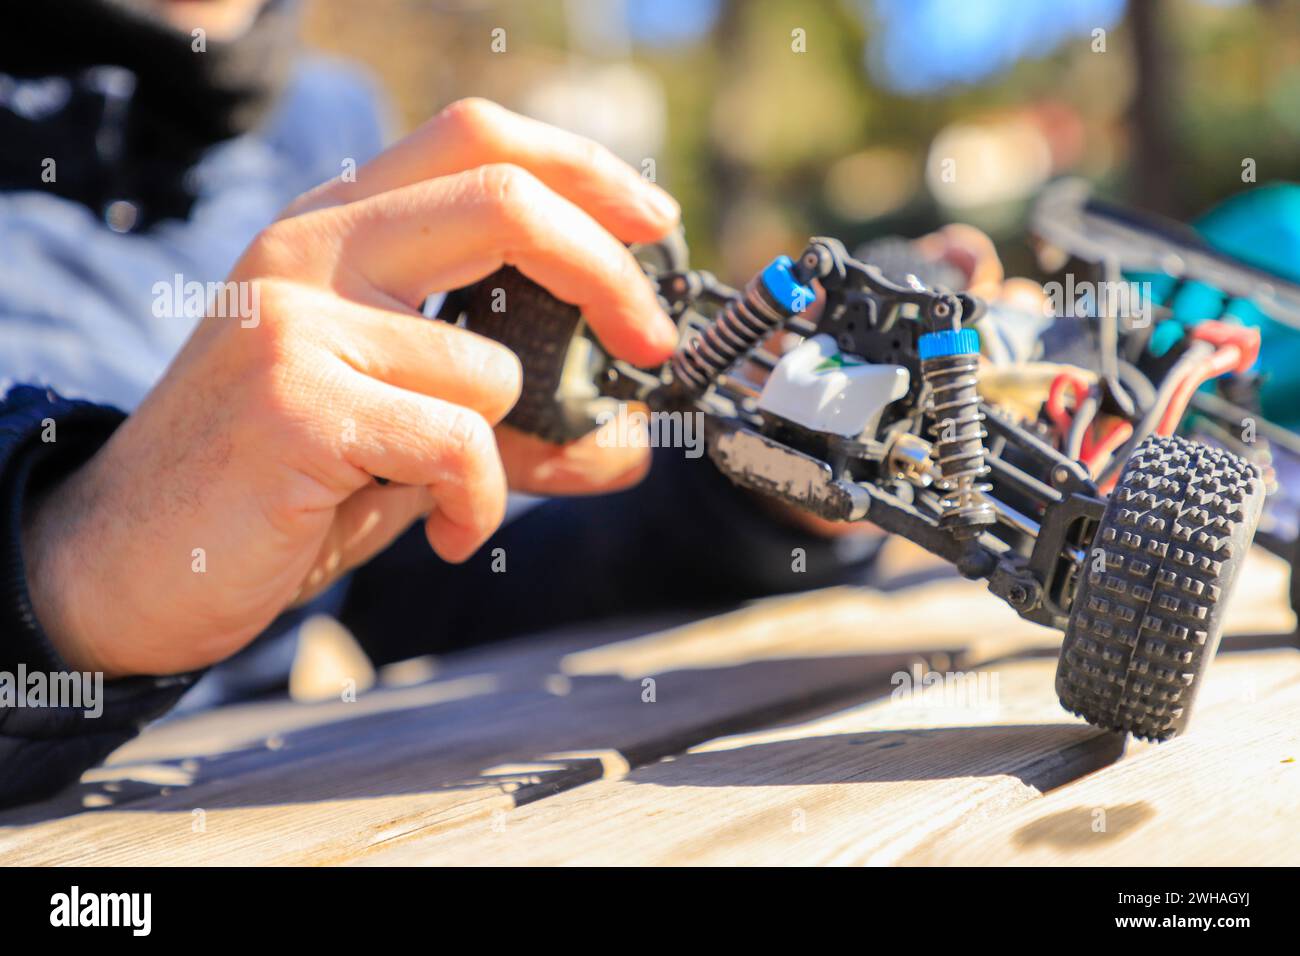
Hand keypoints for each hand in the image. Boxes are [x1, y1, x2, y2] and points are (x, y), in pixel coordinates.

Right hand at [22, 98, 679, 677]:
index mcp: (336, 232)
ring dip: (507, 451)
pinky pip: (459, 441)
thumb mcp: (407, 436)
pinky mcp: (294, 400)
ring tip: (457, 496)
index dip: (583, 168)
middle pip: (502, 197)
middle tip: (651, 340)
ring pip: (490, 365)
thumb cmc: (279, 485)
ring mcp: (294, 320)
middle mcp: (310, 251)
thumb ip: (516, 425)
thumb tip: (629, 442)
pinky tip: (447, 533)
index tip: (653, 222)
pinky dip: (479, 501)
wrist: (129, 559)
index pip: (475, 140)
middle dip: (607, 272)